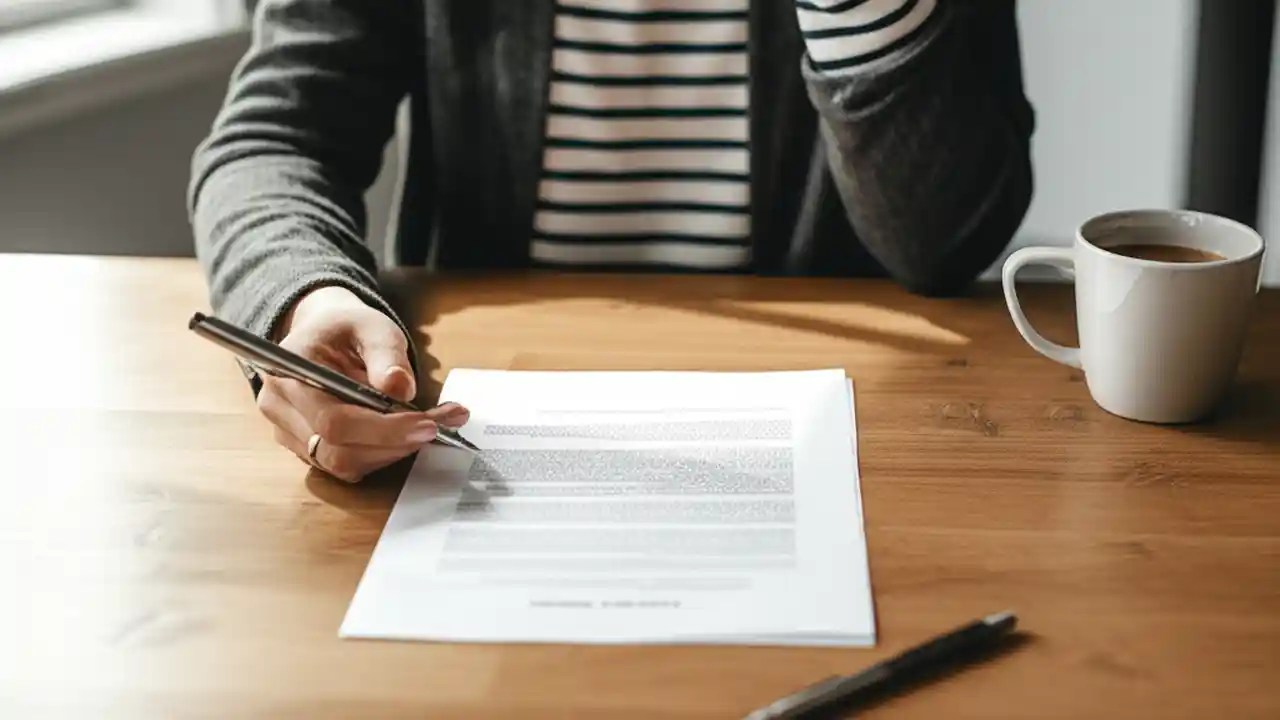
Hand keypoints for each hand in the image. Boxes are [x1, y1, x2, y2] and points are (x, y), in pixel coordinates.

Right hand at [256, 286, 469, 481]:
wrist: (325, 335)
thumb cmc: (347, 329)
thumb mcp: (374, 326)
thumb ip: (386, 354)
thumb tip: (400, 388)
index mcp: (290, 371)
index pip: (334, 421)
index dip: (383, 430)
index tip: (427, 425)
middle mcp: (279, 407)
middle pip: (338, 450)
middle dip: (394, 444)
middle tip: (436, 426)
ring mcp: (288, 432)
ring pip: (343, 464)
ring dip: (391, 452)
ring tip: (426, 426)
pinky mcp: (305, 448)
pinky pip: (345, 465)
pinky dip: (380, 454)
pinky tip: (403, 434)